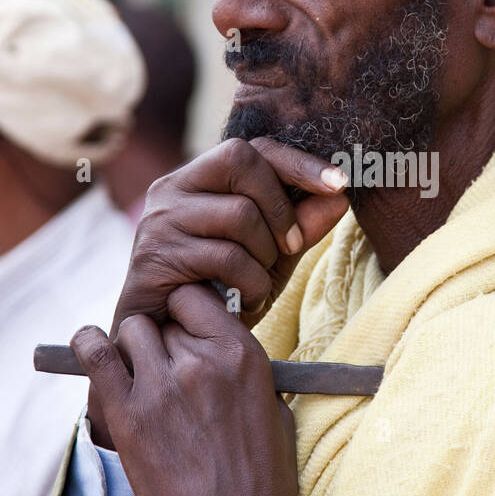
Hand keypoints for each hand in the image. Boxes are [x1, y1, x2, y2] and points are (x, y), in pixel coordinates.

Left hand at [71, 284, 343, 495]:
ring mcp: (163, 387)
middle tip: (165, 370)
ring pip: (132, 332)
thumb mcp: (271, 408)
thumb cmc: (262, 480)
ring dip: (133, 348)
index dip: (186, 313)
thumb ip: (241, 370)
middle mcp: (202, 361)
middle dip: (163, 339)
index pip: (195, 298)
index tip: (184, 331)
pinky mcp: (130, 417)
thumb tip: (213, 349)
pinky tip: (92, 347)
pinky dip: (88, 345)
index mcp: (242, 355)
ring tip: (138, 375)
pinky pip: (95, 356)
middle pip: (163, 319)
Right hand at [89, 138, 348, 445]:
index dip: (298, 162)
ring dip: (265, 255)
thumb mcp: (271, 256)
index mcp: (198, 180)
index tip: (339, 183)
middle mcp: (171, 190)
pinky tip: (245, 302)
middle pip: (242, 163)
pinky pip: (226, 256)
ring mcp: (159, 221)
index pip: (252, 149)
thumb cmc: (220, 295)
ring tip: (259, 283)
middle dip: (280, 208)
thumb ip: (301, 226)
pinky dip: (251, 283)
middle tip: (289, 248)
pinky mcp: (155, 257)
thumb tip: (339, 194)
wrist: (172, 346)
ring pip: (238, 213)